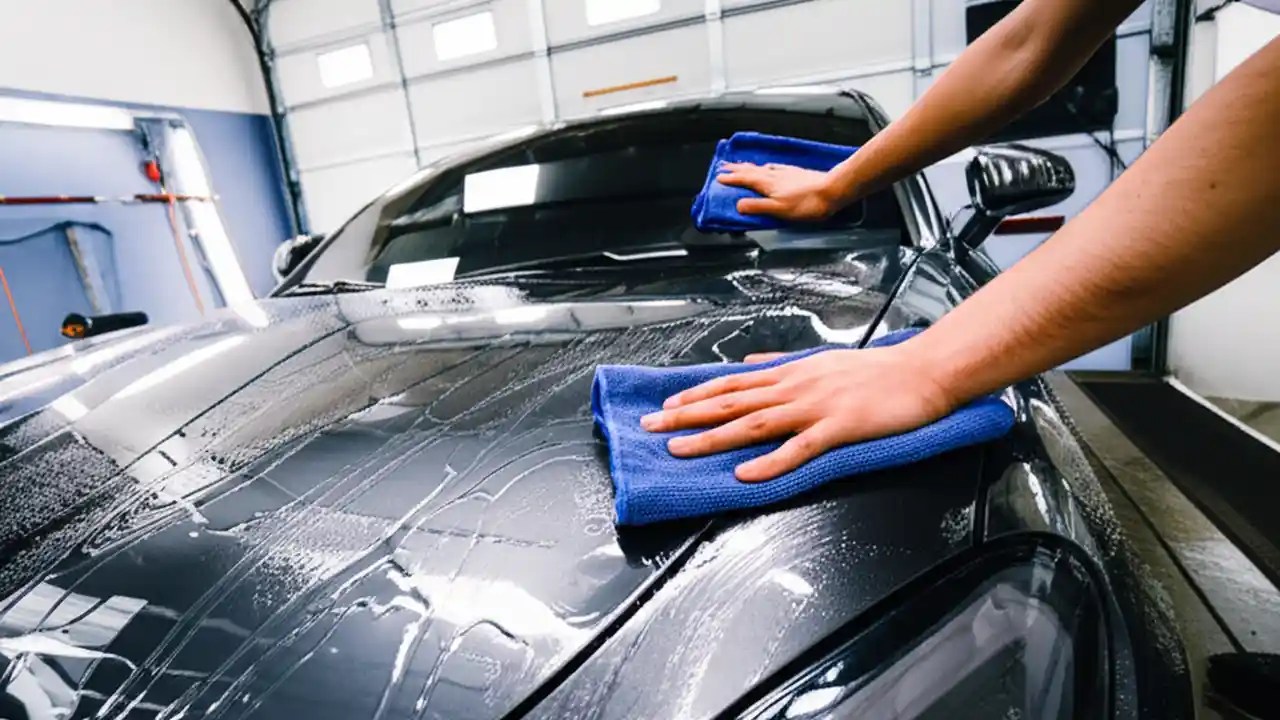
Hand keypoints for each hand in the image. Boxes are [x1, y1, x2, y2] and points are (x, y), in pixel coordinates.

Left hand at [639, 343, 954, 481]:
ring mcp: (815, 408)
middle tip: (652, 428)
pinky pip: (798, 449)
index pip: (732, 383)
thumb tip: (749, 364)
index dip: (696, 395)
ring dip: (713, 438)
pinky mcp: (838, 429)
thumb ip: (781, 364)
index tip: (666, 406)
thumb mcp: (820, 359)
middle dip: (687, 416)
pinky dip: (769, 462)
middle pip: (731, 402)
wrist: (922, 372)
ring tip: (681, 451)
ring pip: (754, 424)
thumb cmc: (875, 370)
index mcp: (790, 373)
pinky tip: (744, 474)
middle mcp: (795, 387)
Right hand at [717, 163, 838, 221]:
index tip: (719, 177)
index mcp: (767, 183)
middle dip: (736, 169)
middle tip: (724, 166)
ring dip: (749, 166)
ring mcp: (785, 172)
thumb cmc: (807, 203)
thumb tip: (738, 205)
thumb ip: (757, 207)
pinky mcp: (795, 173)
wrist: (832, 191)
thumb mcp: (778, 209)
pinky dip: (765, 167)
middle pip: (751, 170)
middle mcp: (774, 175)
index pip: (744, 179)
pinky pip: (774, 167)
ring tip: (741, 165)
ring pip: (761, 167)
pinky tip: (768, 167)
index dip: (731, 178)